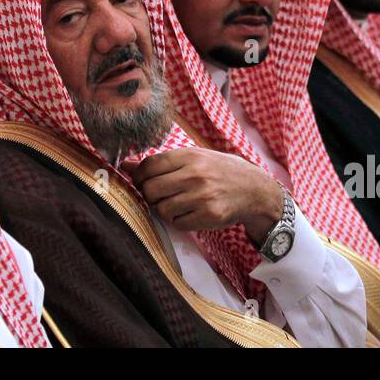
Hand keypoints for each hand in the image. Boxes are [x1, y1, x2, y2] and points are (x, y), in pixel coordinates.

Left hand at [124, 148, 283, 244]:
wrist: (254, 189)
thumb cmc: (219, 171)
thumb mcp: (194, 158)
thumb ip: (162, 162)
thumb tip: (125, 166)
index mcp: (190, 156)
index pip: (149, 165)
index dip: (139, 175)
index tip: (142, 180)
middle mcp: (195, 175)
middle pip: (150, 189)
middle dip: (149, 194)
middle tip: (159, 194)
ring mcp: (202, 197)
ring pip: (161, 209)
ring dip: (163, 209)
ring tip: (176, 203)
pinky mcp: (208, 216)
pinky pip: (177, 223)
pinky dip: (177, 220)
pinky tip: (188, 212)